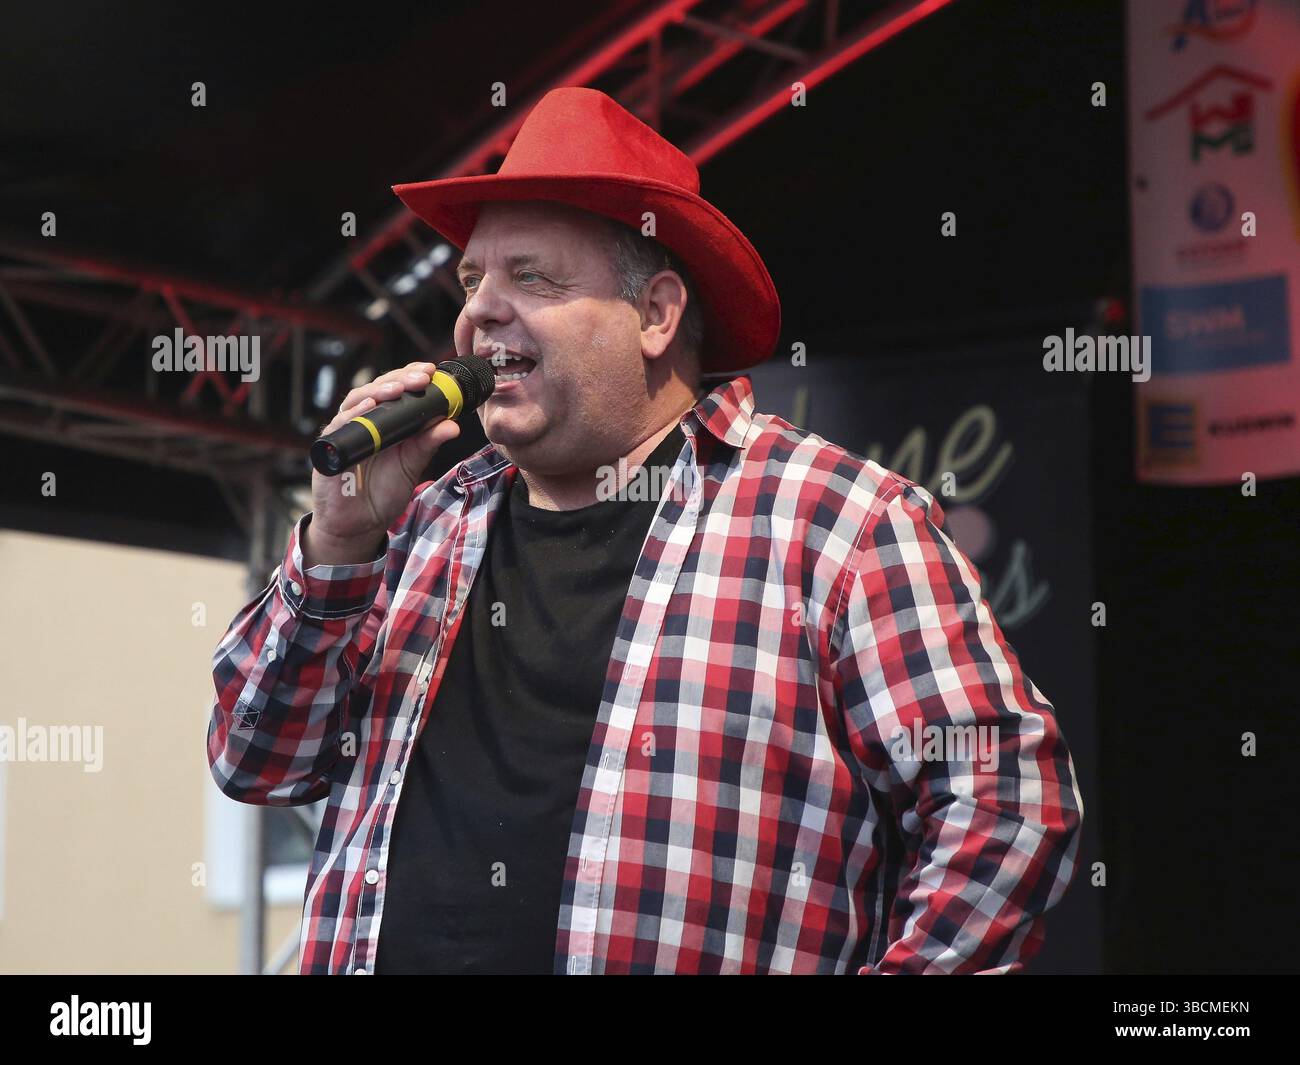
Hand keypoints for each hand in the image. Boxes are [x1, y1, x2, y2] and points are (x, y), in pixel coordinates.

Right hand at [303, 361, 461, 564]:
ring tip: (398, 388)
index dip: (409, 376)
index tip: (430, 370)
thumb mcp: (412, 464)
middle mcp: (363, 422)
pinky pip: (338, 427)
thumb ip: (428, 443)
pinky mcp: (329, 450)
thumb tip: (452, 424)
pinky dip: (352, 416)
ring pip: (356, 402)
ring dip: (378, 392)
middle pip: (376, 389)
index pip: (395, 389)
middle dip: (399, 379)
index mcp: (384, 421)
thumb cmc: (383, 491)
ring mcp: (344, 433)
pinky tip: (368, 407)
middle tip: (421, 377)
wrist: (360, 524)